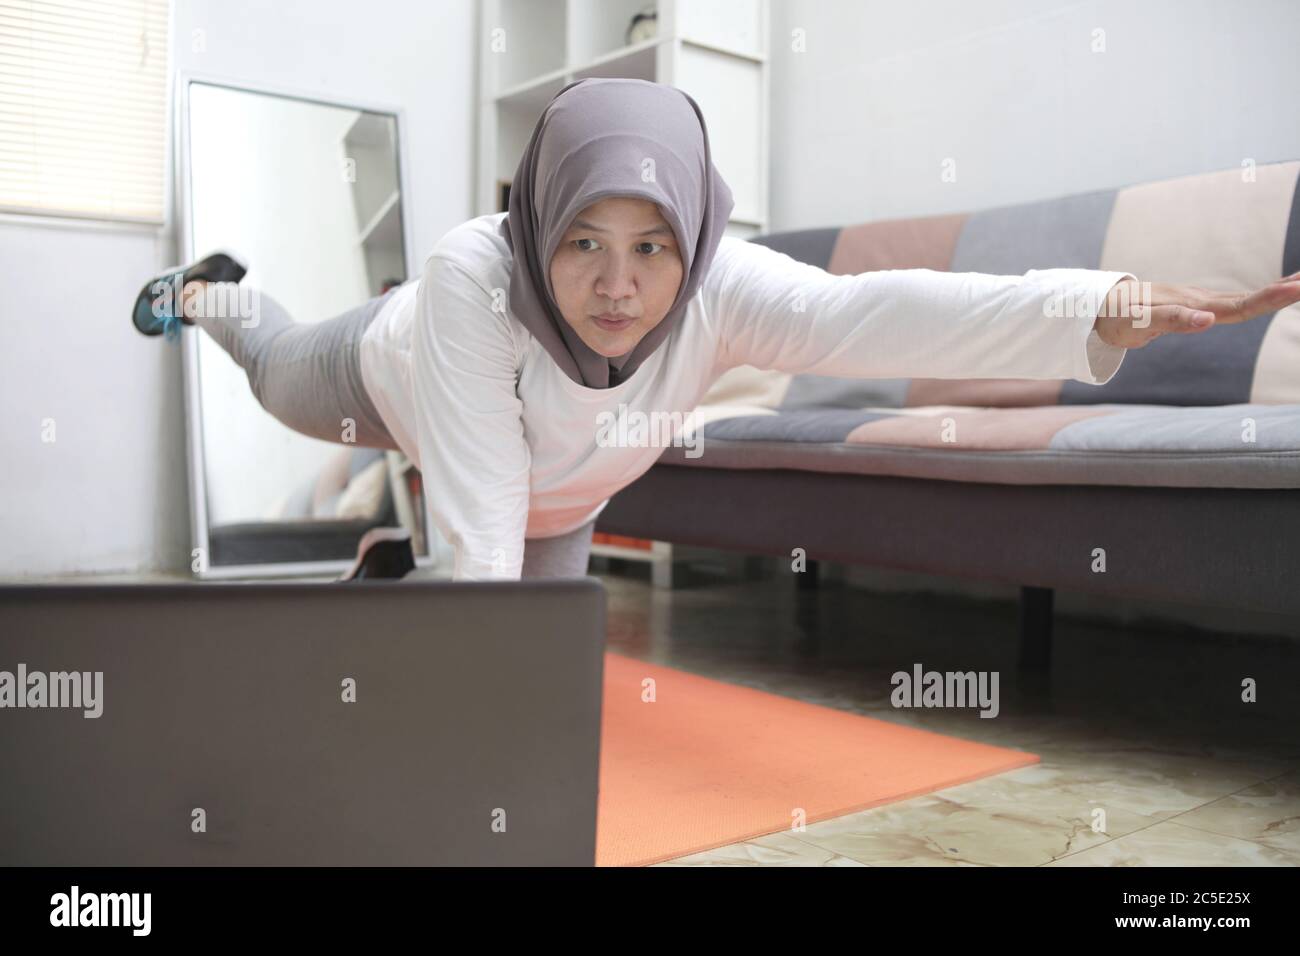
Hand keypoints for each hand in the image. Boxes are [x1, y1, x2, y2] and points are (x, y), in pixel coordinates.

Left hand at [1092, 271, 1299, 348]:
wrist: (1099, 306)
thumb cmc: (1116, 315)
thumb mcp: (1139, 321)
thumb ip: (1173, 320)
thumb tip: (1208, 320)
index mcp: (1194, 305)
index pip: (1240, 305)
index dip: (1269, 299)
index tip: (1297, 288)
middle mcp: (1201, 301)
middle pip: (1249, 299)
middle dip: (1283, 292)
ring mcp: (1199, 303)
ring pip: (1243, 299)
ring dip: (1274, 292)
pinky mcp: (1194, 307)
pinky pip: (1231, 303)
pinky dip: (1256, 298)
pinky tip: (1268, 295)